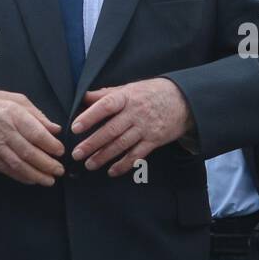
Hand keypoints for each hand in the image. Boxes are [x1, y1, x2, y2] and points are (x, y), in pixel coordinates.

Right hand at [0, 86, 64, 185]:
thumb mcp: (17, 100)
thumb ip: (38, 115)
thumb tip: (56, 129)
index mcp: (13, 114)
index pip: (36, 133)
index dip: (50, 145)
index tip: (61, 152)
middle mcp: (3, 130)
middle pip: (29, 152)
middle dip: (47, 164)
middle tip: (59, 170)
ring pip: (18, 164)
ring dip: (36, 175)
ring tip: (49, 180)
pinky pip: (6, 169)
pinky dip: (21, 176)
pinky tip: (32, 179)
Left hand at [72, 77, 193, 176]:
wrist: (183, 100)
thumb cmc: (151, 93)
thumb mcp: (130, 88)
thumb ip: (106, 94)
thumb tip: (83, 97)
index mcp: (127, 97)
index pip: (106, 106)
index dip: (90, 116)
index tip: (75, 127)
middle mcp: (136, 113)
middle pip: (111, 130)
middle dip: (92, 143)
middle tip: (77, 154)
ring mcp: (145, 128)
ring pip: (122, 145)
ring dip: (104, 156)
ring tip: (90, 164)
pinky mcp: (154, 141)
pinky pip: (137, 155)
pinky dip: (124, 165)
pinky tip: (112, 171)